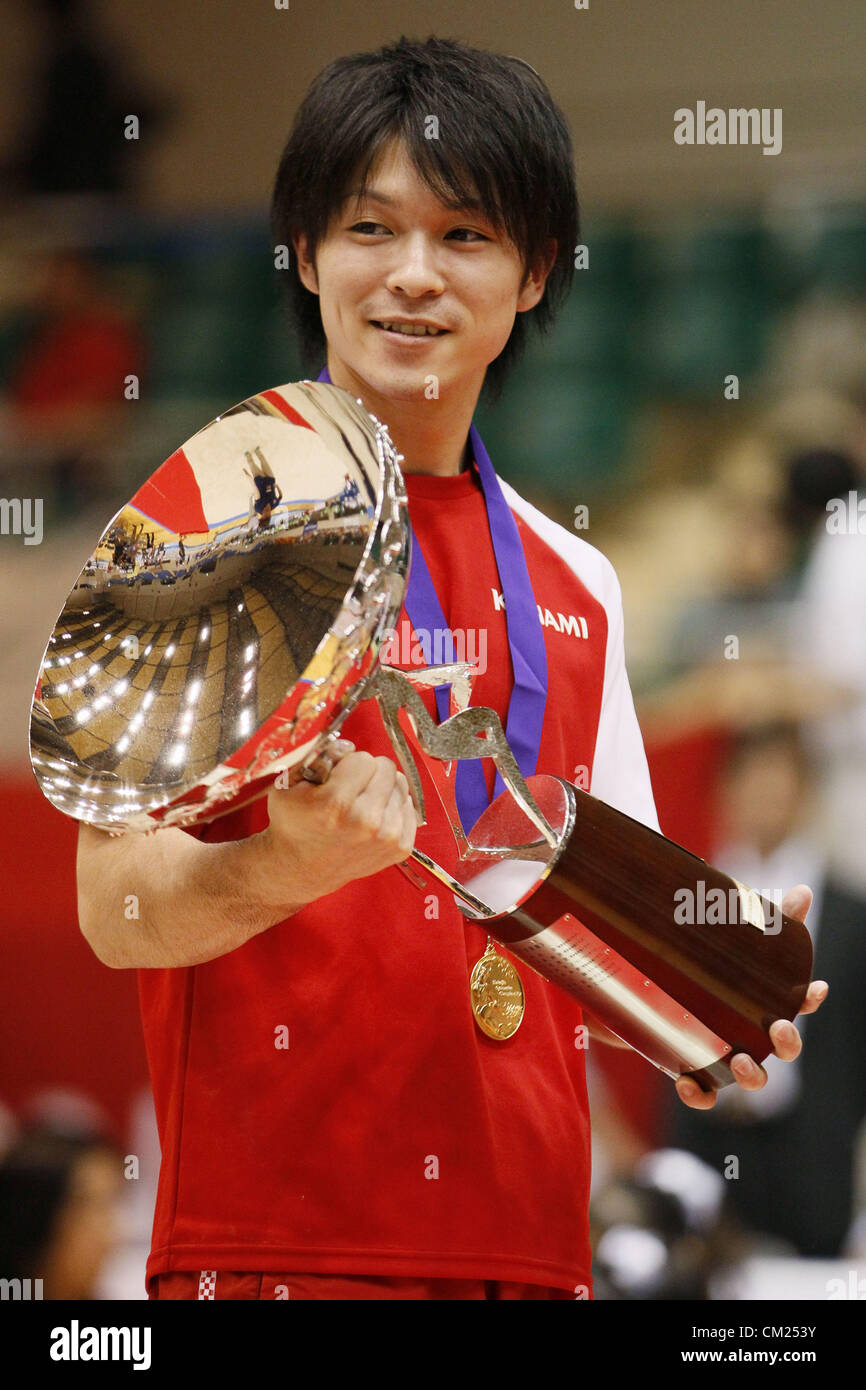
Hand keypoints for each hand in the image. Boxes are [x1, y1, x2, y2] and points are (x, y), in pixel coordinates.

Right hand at [257, 742, 416, 907]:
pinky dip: (392, 807)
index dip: (348, 765)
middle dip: (367, 773)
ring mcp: (387, 837)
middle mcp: (367, 822)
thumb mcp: (287, 785)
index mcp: (336, 804)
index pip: (364, 758)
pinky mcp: (400, 848)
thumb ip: (314, 757)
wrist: (300, 869)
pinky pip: (409, 806)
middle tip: (348, 790)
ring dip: (381, 790)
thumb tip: (346, 746)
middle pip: (386, 768)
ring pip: (400, 785)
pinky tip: (372, 818)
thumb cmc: (293, 824)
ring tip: (359, 805)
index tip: (336, 779)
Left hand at [676, 883, 828, 1109]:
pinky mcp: (692, 1067)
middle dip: (787, 1044)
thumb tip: (805, 892)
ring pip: (750, 1077)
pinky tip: (687, 1083)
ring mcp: (723, 1051)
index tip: (817, 990)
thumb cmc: (703, 962)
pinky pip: (703, 1093)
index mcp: (763, 999)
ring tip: (740, 1060)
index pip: (797, 1003)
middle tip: (778, 1030)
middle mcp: (750, 1030)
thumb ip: (768, 917)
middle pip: (783, 1048)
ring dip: (752, 1075)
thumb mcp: (730, 935)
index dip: (810, 998)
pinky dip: (699, 1095)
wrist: (643, 983)